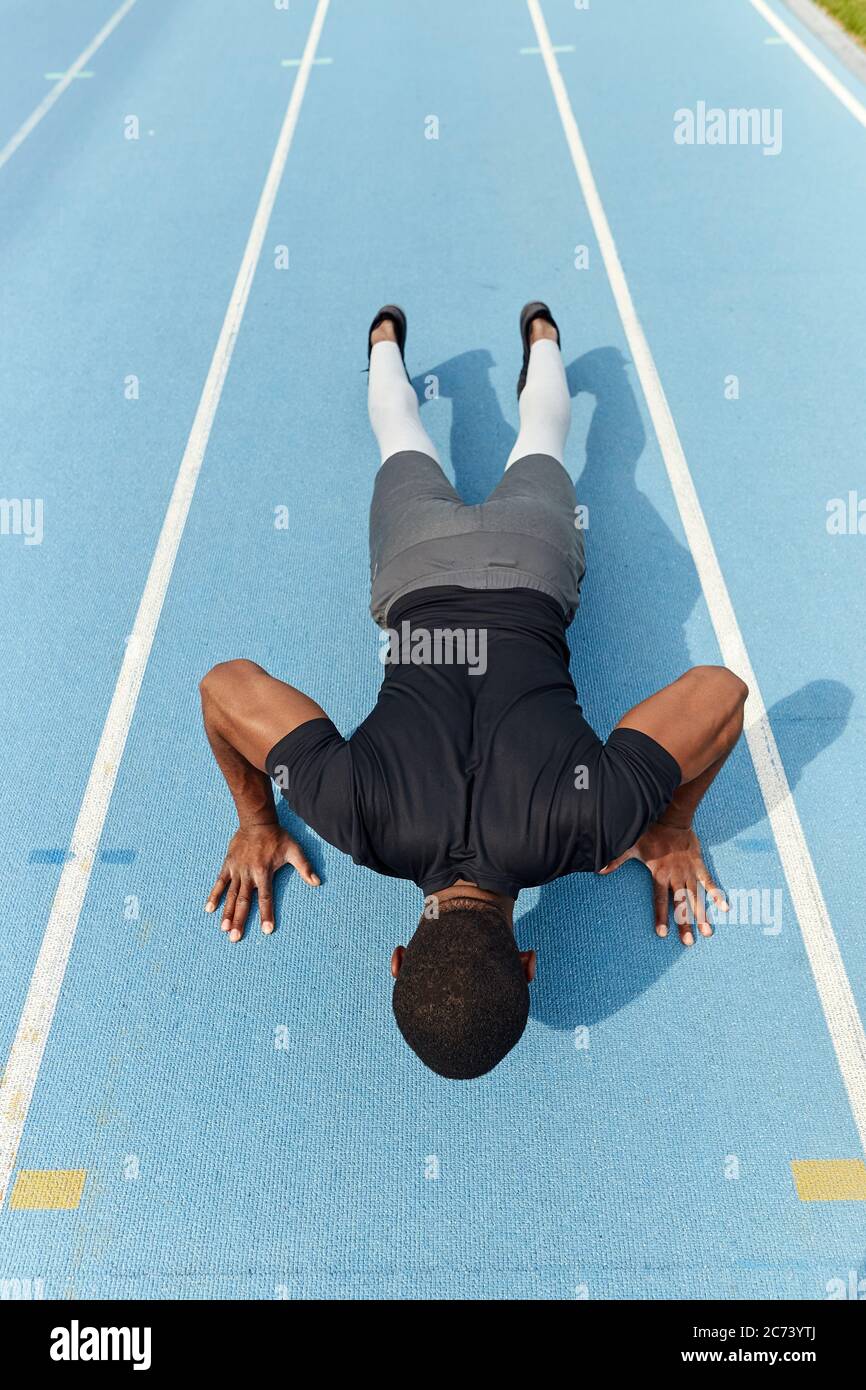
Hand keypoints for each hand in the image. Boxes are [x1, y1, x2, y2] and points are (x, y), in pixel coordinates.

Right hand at [205, 820, 319, 941]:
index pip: (266, 897)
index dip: (266, 914)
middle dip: (240, 920)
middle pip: (244, 901)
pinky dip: (214, 896)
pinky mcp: (228, 865)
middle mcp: (248, 873)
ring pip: (231, 895)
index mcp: (264, 871)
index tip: (266, 930)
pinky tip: (208, 909)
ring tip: (224, 929)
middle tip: (235, 938)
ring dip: (227, 912)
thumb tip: (317, 882)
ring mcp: (236, 870)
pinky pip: (219, 882)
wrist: (256, 821)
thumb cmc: (277, 837)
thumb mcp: (294, 850)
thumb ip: (304, 867)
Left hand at [599, 822, 727, 945]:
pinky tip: (725, 908)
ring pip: (696, 897)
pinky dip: (717, 893)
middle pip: (680, 904)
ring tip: (706, 933)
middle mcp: (676, 876)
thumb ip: (616, 860)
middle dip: (684, 923)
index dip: (661, 917)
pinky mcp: (699, 865)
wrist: (671, 818)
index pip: (659, 900)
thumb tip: (598, 869)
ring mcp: (689, 872)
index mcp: (659, 874)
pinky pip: (709, 881)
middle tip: (688, 942)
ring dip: (701, 915)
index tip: (662, 934)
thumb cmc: (649, 834)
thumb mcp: (631, 846)